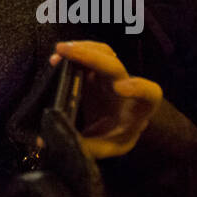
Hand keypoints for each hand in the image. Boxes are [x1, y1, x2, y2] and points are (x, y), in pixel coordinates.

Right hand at [50, 41, 161, 159]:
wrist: (120, 124)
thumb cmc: (117, 134)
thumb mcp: (107, 146)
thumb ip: (86, 146)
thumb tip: (48, 141)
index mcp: (137, 107)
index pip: (148, 93)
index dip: (138, 87)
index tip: (119, 89)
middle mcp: (126, 85)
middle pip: (115, 66)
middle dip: (91, 58)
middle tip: (66, 53)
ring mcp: (110, 75)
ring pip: (103, 53)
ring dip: (81, 49)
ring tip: (60, 51)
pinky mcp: (96, 70)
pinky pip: (89, 54)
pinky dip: (74, 52)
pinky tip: (58, 58)